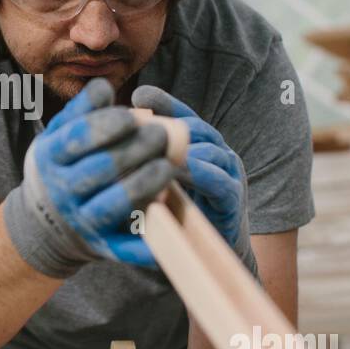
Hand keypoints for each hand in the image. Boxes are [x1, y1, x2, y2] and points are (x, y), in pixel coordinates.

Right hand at [4, 78, 174, 276]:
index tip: (134, 115)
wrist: (44, 225)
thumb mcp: (60, 136)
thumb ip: (81, 112)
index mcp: (49, 158)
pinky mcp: (102, 246)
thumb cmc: (62, 166)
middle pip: (100, 169)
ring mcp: (81, 221)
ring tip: (169, 166)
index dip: (107, 125)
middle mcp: (61, 191)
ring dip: (144, 184)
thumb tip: (103, 86)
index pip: (77, 138)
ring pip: (114, 204)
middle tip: (163, 134)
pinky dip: (146, 235)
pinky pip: (126, 244)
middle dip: (134, 150)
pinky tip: (168, 214)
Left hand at [131, 84, 253, 267]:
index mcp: (200, 145)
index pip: (183, 116)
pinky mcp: (233, 199)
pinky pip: (218, 181)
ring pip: (208, 150)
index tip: (138, 95)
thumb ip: (147, 159)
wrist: (207, 253)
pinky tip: (177, 172)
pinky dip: (199, 174)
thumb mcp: (159, 181)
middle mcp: (218, 153)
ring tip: (153, 148)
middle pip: (195, 128)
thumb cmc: (179, 213)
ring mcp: (229, 174)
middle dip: (168, 126)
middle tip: (140, 125)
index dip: (164, 103)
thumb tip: (116, 137)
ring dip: (181, 148)